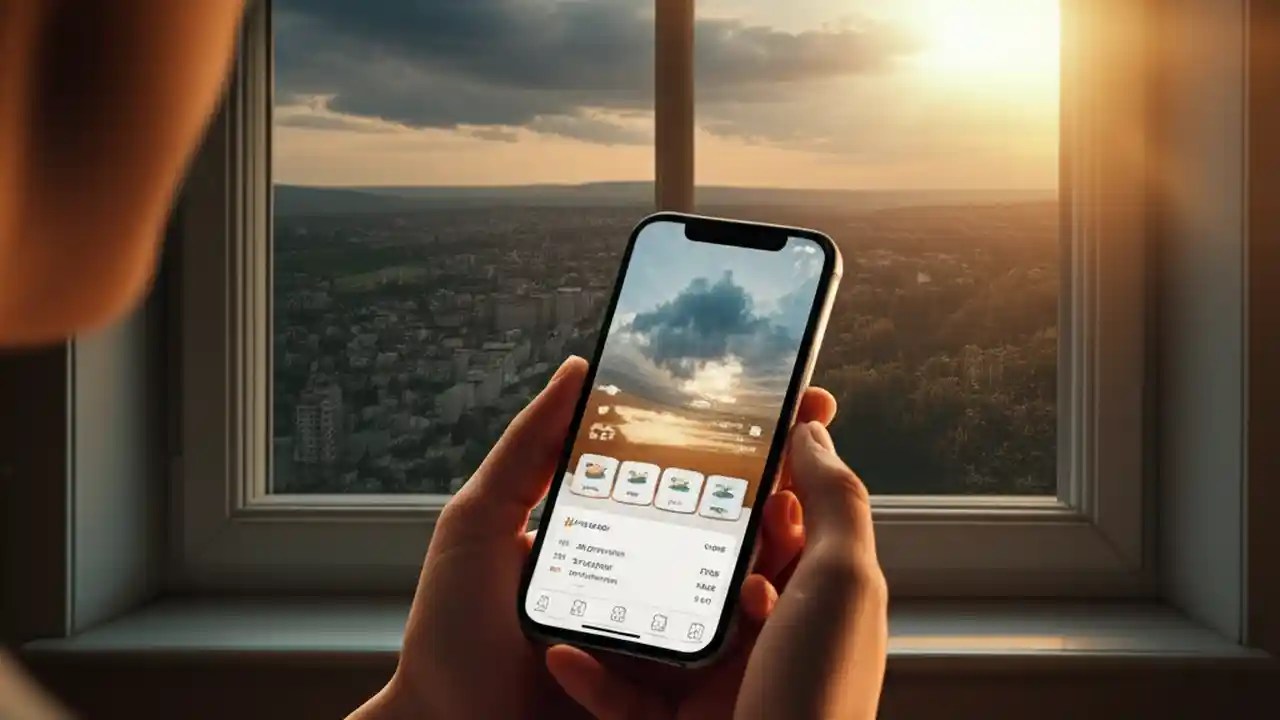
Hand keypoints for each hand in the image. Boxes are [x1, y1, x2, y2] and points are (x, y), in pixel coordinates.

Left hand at [349, 356, 851, 718]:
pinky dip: (747, 620)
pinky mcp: (668, 692)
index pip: (685, 476)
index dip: (738, 439)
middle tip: (801, 455)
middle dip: (777, 489)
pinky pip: (721, 654)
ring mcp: (661, 635)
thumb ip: (527, 448)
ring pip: (741, 589)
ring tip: (787, 515)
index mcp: (610, 534)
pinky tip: (754, 591)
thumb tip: (580, 369)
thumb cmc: (451, 631)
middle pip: (728, 528)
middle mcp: (646, 579)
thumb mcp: (480, 522)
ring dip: (775, 549)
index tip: (787, 399)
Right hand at [544, 421, 887, 719]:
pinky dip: (590, 672)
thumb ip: (834, 501)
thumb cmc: (818, 698)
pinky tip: (566, 650)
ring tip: (582, 558)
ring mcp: (719, 683)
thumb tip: (815, 428)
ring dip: (617, 595)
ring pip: (657, 620)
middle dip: (668, 524)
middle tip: (623, 484)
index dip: (754, 469)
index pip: (785, 517)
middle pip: (710, 561)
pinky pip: (621, 691)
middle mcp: (768, 639)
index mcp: (814, 601)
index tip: (709, 426)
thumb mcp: (843, 583)